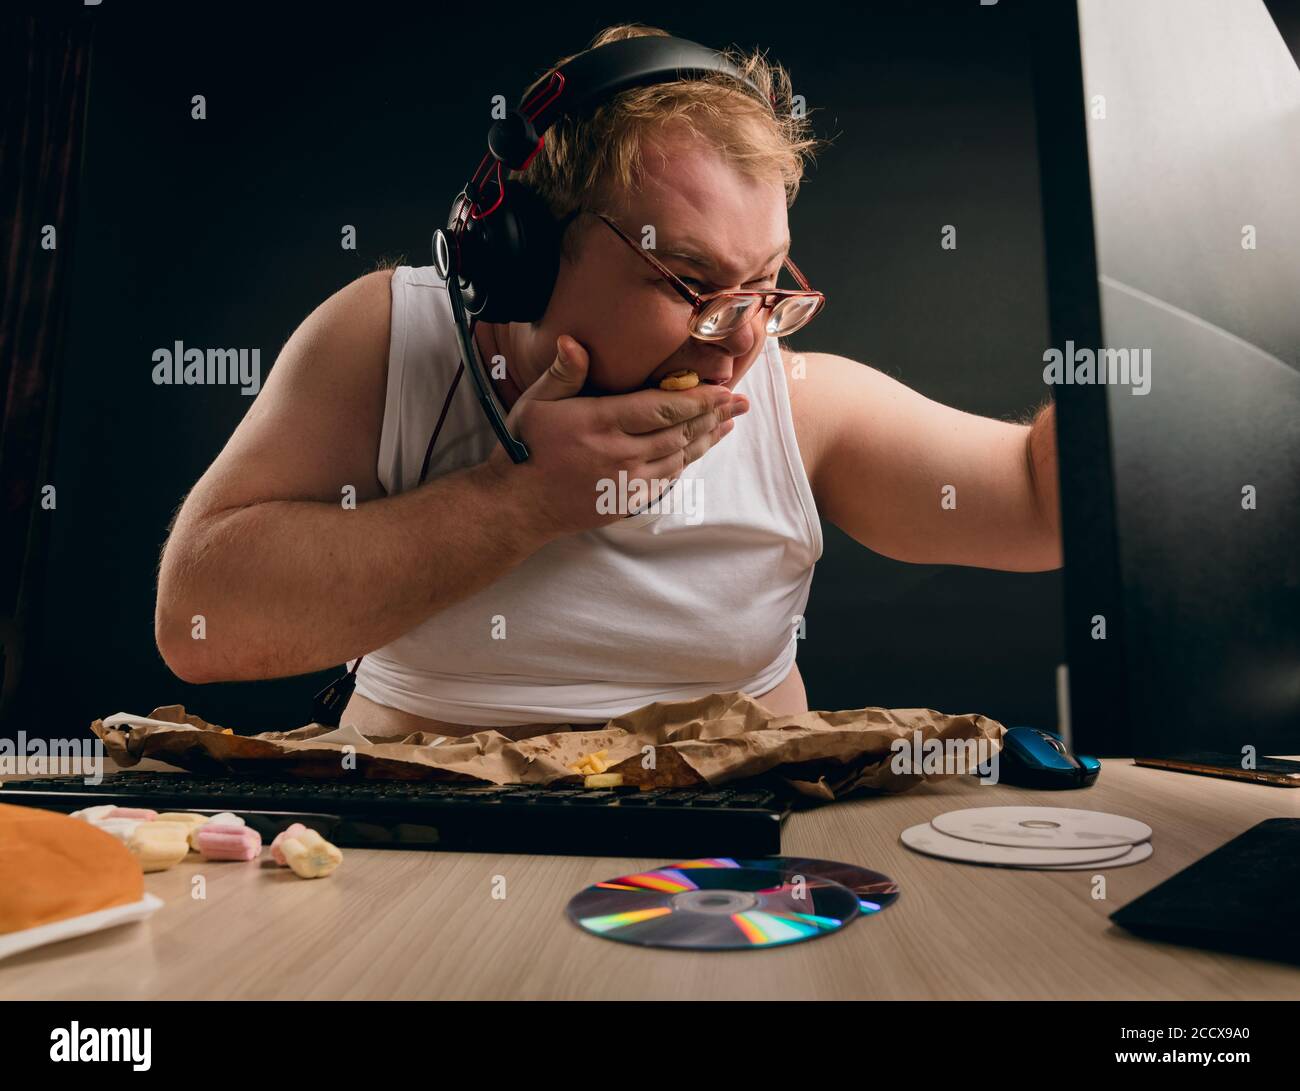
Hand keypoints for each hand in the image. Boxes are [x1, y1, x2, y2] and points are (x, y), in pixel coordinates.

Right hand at [482, 335, 748, 537]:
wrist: (518, 506)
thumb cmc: (525, 448)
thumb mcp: (537, 402)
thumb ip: (564, 372)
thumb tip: (575, 341)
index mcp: (602, 423)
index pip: (664, 408)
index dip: (699, 399)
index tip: (724, 389)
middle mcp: (621, 454)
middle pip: (680, 431)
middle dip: (714, 414)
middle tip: (740, 402)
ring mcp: (627, 482)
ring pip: (679, 456)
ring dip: (707, 439)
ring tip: (728, 423)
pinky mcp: (627, 502)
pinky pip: (667, 480)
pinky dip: (687, 462)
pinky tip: (697, 450)